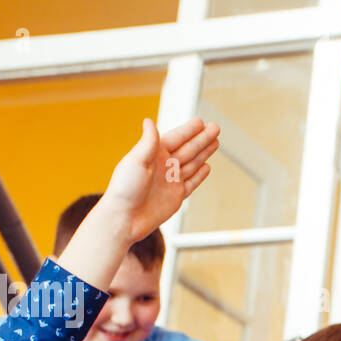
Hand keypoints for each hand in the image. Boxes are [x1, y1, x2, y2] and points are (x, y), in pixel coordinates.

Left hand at [55, 118, 219, 290]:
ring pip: (193, 163)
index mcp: (153, 154)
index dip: (189, 130)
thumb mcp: (136, 161)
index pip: (176, 138)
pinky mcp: (176, 196)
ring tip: (215, 142)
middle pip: (188, 149)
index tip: (201, 122)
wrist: (125, 218)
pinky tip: (207, 167)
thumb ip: (148, 142)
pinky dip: (200, 175)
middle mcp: (164, 166)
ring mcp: (171, 181)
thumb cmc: (125, 188)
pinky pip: (192, 182)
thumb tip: (148, 121)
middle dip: (202, 139)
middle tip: (215, 128)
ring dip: (204, 153)